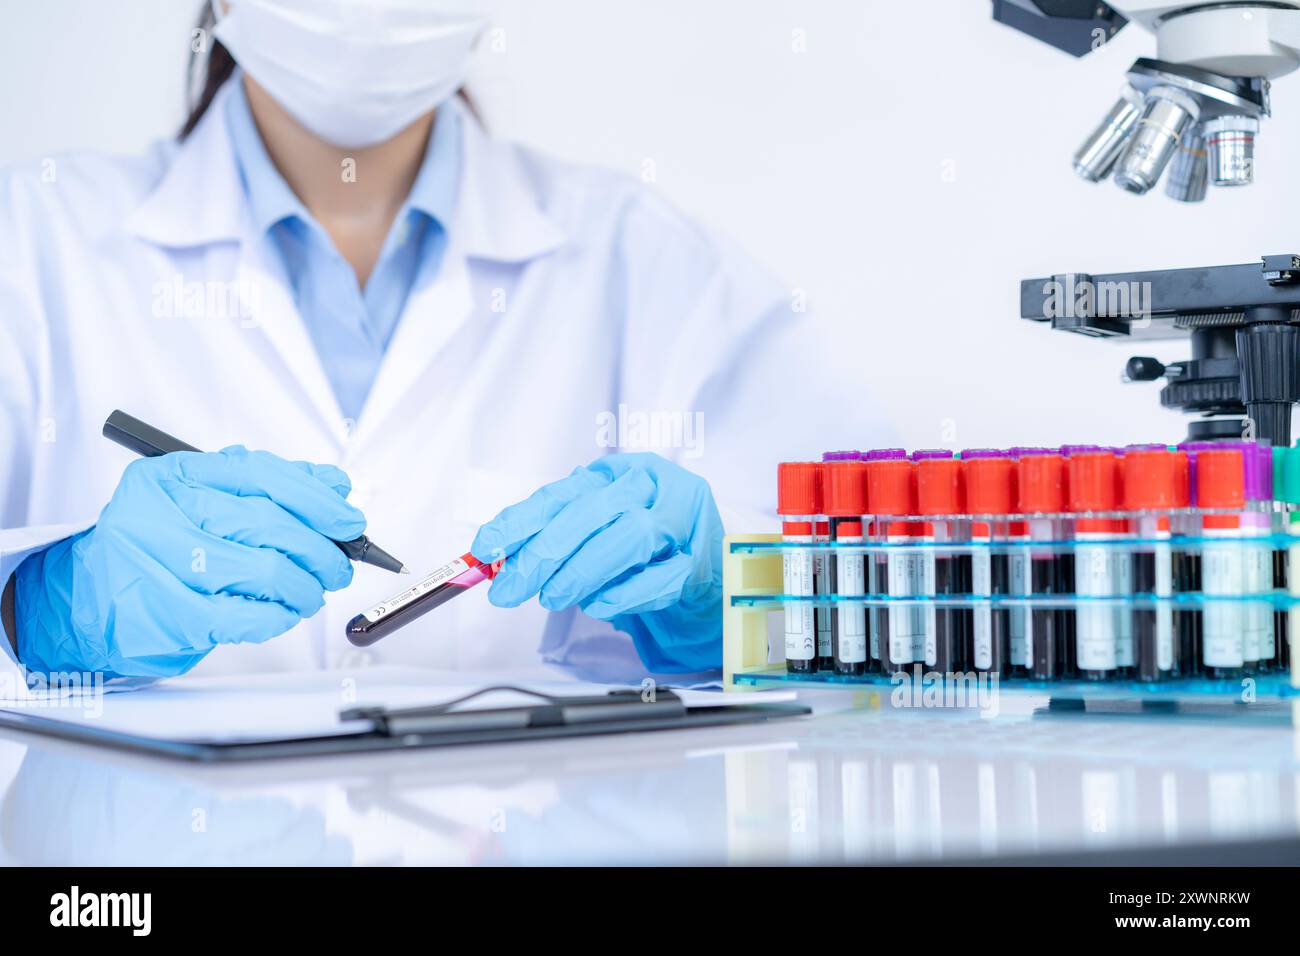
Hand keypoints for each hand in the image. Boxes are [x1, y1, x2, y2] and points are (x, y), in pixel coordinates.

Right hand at [13, 446, 364, 678]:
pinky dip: (280, 616)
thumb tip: (333, 486)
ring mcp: (162, 565)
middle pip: (267, 523)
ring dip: (306, 586)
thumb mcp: (197, 500)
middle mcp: (162, 514)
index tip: (348, 517)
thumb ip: (263, 487)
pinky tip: (285, 612)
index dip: (315, 496)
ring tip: (313, 591)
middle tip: (339, 563)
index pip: (259, 474)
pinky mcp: (170, 615)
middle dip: (320, 548)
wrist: (84, 600)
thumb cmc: (152, 547)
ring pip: (265, 570)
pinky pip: (247, 616)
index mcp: (172, 476)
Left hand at [471, 452, 723, 671]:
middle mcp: (654, 487)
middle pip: (593, 512)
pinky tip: (599, 606)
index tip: (486, 549)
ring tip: (553, 596)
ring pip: (631, 538)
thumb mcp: (599, 526)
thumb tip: (501, 559)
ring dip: (583, 571)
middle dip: (544, 553)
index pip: (563, 493)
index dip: (520, 521)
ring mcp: (683, 521)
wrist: (708, 563)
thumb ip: (556, 535)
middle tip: (510, 588)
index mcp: (620, 471)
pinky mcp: (700, 561)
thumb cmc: (644, 544)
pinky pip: (661, 578)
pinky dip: (624, 595)